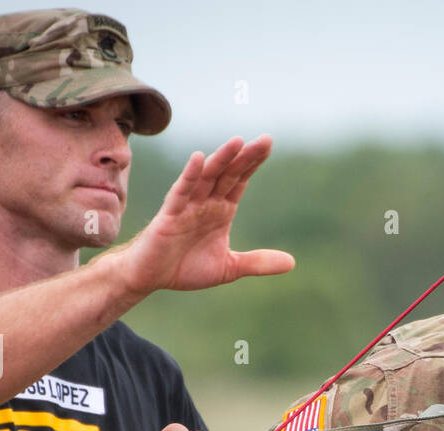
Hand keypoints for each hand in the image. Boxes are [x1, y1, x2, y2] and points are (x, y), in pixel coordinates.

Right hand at [116, 135, 294, 295]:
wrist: (152, 278)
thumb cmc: (186, 268)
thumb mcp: (229, 268)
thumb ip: (257, 262)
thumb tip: (292, 263)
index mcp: (220, 211)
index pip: (239, 181)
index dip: (252, 164)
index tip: (267, 145)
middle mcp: (205, 203)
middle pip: (228, 174)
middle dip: (245, 157)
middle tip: (265, 139)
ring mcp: (187, 206)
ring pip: (207, 178)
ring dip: (221, 160)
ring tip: (238, 142)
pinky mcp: (169, 215)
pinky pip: (181, 192)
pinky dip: (190, 176)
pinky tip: (199, 159)